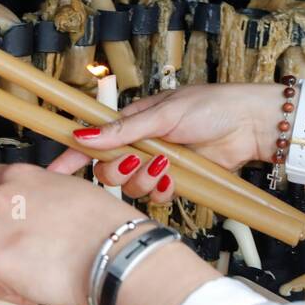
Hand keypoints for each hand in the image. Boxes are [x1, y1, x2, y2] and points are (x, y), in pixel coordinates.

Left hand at [0, 163, 146, 304]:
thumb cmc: (105, 225)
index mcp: (16, 176)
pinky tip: (41, 285)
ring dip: (2, 268)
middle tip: (7, 253)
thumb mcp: (65, 189)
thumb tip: (22, 207)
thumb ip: (32, 195)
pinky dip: (14, 291)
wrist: (116, 253)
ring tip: (38, 271)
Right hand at [47, 84, 286, 195]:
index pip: (93, 141)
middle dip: (117, 171)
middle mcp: (140, 145)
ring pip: (130, 187)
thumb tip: (84, 137)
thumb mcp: (163, 113)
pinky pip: (156, 197)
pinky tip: (173, 179)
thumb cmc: (211, 107)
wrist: (251, 125)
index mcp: (132, 122)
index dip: (71, 157)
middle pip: (108, 170)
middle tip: (136, 161)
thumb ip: (123, 130)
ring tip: (164, 167)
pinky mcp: (177, 182)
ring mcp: (158, 166)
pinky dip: (162, 191)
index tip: (53, 172)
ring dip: (143, 180)